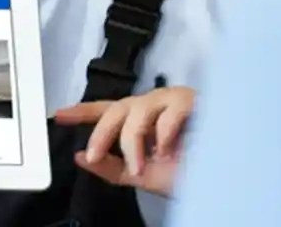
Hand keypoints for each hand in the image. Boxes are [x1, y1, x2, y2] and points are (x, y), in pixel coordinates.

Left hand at [53, 86, 194, 197]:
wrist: (222, 178)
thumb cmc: (188, 173)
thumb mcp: (142, 176)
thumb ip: (111, 168)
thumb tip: (80, 158)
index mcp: (140, 123)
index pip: (105, 111)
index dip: (82, 111)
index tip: (58, 115)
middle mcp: (153, 107)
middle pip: (116, 108)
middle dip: (101, 132)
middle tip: (93, 154)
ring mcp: (173, 102)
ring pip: (137, 108)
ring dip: (131, 139)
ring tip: (138, 166)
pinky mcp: (195, 101)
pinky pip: (171, 108)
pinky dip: (163, 131)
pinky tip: (166, 149)